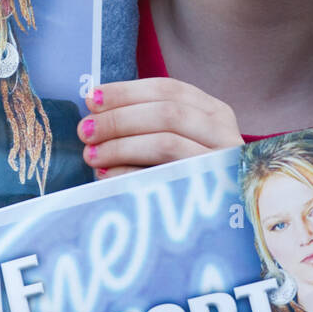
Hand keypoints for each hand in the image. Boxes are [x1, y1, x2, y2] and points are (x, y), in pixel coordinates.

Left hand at [78, 78, 243, 178]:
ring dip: (121, 146)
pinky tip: (107, 178)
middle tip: (85, 130)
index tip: (91, 99)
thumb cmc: (188, 174)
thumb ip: (147, 123)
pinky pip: (165, 179)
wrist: (227, 222)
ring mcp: (222, 161)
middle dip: (119, 119)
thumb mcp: (179, 140)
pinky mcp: (212, 192)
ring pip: (166, 143)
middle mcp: (223, 130)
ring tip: (91, 155)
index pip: (167, 89)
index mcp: (212, 110)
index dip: (126, 92)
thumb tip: (95, 112)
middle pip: (166, 113)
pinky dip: (131, 175)